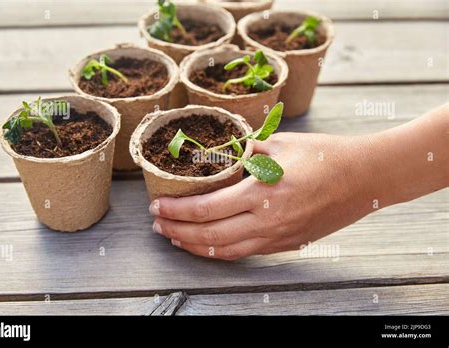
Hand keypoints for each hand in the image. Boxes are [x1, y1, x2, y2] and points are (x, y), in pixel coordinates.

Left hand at [149, 132, 375, 259]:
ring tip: (175, 238)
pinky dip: (220, 252)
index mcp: (263, 192)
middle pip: (210, 236)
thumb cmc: (325, 155)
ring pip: (225, 252)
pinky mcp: (287, 245)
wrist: (364, 178)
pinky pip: (245, 254)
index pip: (207, 209)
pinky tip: (208, 245)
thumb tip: (218, 155)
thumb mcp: (280, 143)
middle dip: (177, 232)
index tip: (158, 206)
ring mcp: (278, 237)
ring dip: (195, 246)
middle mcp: (267, 221)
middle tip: (157, 225)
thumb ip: (245, 152)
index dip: (177, 211)